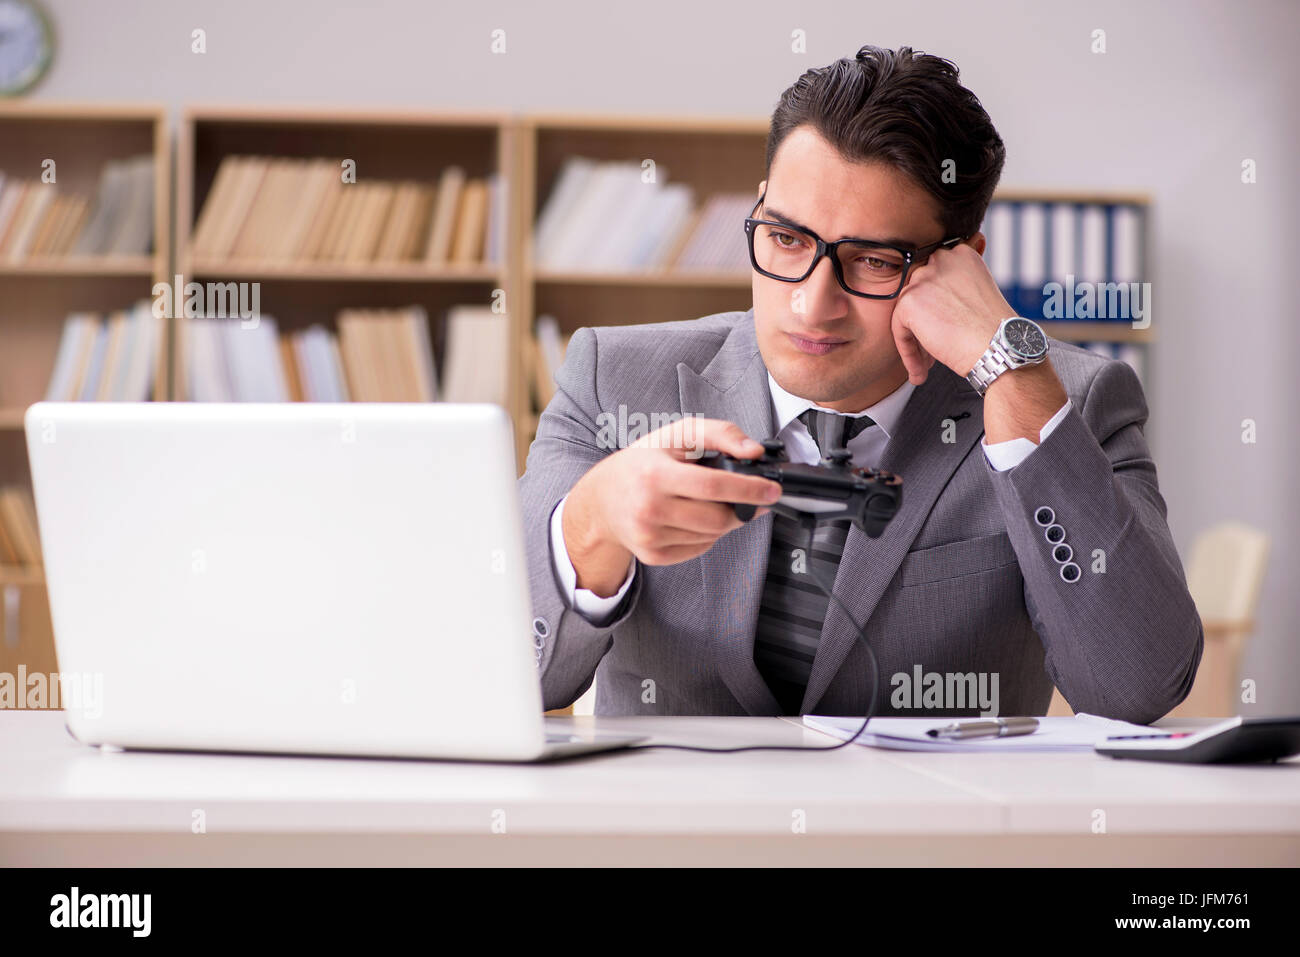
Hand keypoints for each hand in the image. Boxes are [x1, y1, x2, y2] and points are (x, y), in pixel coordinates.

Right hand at [562, 418, 781, 595]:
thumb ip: (718, 433)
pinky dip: (707, 534)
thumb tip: (753, 451)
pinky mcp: (652, 555)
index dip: (750, 489)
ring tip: (711, 502)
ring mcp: (650, 536)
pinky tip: (693, 517)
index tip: (773, 490)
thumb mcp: (676, 436)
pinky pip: (699, 548)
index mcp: (655, 475)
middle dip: (743, 509)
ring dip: (724, 520)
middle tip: (753, 498)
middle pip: (717, 518)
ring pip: (712, 535)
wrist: (602, 499)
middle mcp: (649, 509)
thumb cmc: (642, 463)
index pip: (713, 486)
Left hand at [890, 239, 1015, 384]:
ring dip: (916, 341)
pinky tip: (921, 371)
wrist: (999, 346)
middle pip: (920, 295)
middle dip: (925, 324)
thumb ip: (956, 289)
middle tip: (934, 351)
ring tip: (927, 365)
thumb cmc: (995, 330)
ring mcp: (923, 279)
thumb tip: (934, 305)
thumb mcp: (978, 295)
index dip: (937, 308)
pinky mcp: (909, 301)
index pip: (936, 280)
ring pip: (908, 314)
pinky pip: (899, 330)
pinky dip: (908, 352)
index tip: (946, 329)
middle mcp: (941, 260)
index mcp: (961, 255)